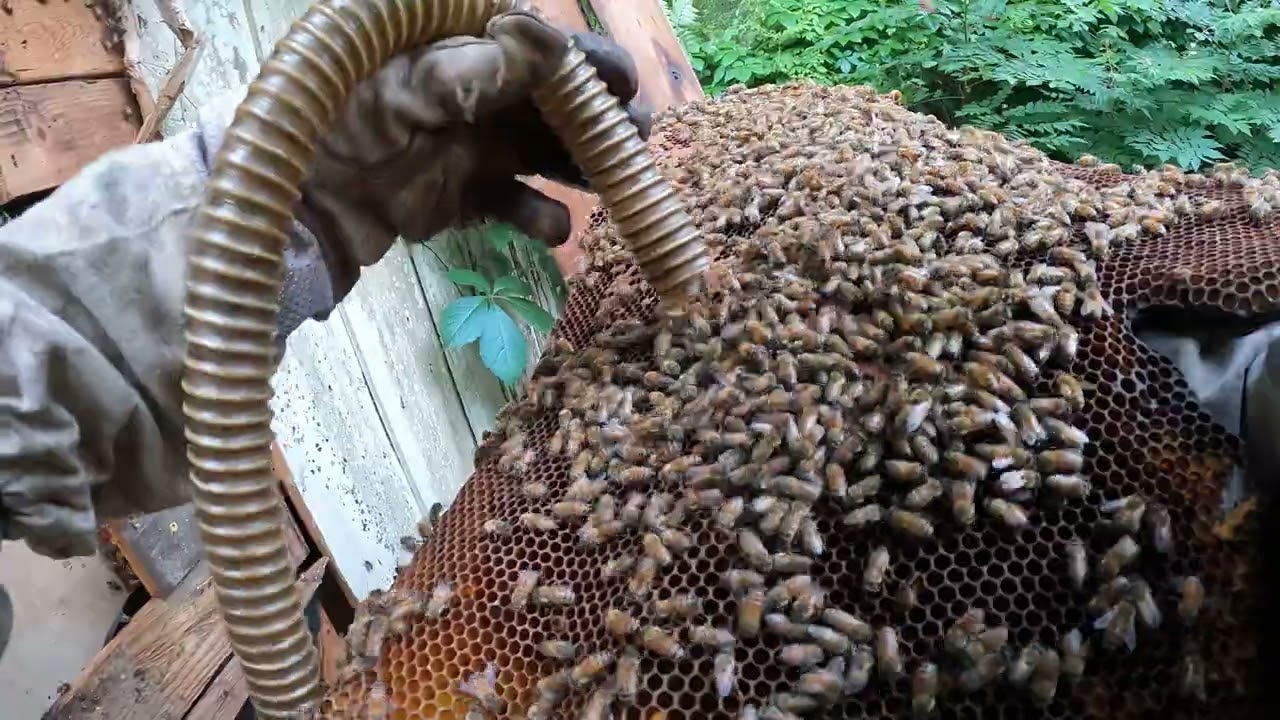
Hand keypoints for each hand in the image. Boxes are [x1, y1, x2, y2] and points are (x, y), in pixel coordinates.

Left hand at [296, 11, 650, 300]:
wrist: (300, 200)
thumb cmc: (345, 122)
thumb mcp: (411, 86)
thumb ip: (481, 71)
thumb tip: (549, 42)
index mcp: (467, 55)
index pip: (543, 52)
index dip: (589, 67)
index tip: (625, 86)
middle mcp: (481, 100)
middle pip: (558, 107)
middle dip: (600, 122)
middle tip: (634, 140)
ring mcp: (477, 151)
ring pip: (549, 156)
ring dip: (584, 167)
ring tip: (617, 182)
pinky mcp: (468, 201)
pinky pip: (519, 207)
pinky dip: (540, 218)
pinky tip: (550, 227)